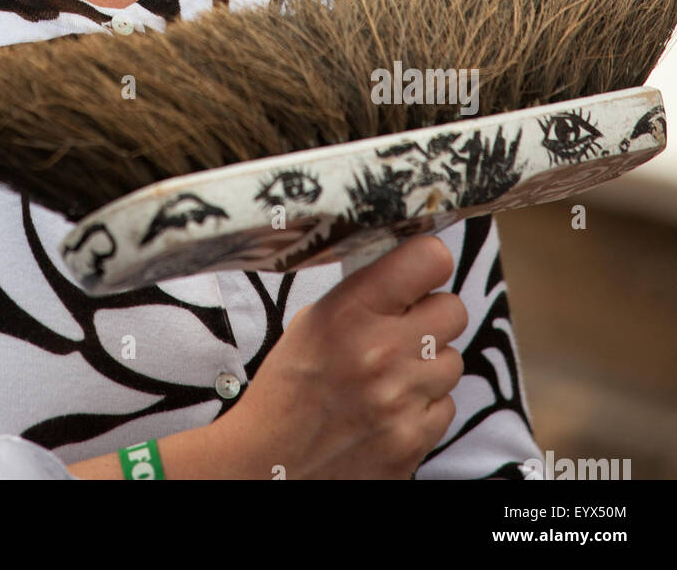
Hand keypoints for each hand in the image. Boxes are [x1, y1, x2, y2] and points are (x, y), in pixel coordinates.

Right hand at [204, 235, 466, 478]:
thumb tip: (411, 272)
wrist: (269, 462)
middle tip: (405, 328)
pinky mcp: (413, 441)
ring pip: (452, 360)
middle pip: (453, 310)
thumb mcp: (312, 321)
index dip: (429, 263)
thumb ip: (364, 295)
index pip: (429, 260)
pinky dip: (424, 406)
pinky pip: (445, 407)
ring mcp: (401, 401)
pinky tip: (391, 407)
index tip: (421, 271)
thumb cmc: (288, 386)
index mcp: (350, 311)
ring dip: (429, 364)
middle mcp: (381, 351)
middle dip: (432, 316)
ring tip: (391, 374)